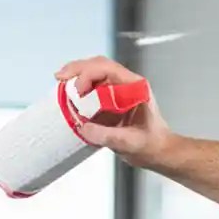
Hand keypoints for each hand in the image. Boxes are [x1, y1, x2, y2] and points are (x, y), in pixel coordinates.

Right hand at [55, 56, 175, 166]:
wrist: (159, 152)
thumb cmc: (151, 145)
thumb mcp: (129, 143)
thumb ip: (107, 136)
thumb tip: (83, 127)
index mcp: (136, 87)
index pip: (109, 69)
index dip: (89, 74)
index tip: (78, 91)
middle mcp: (127, 84)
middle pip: (100, 65)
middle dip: (78, 68)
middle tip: (59, 77)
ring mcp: (119, 91)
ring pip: (95, 73)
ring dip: (77, 76)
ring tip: (61, 83)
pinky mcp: (112, 101)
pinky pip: (94, 88)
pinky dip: (80, 89)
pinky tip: (70, 95)